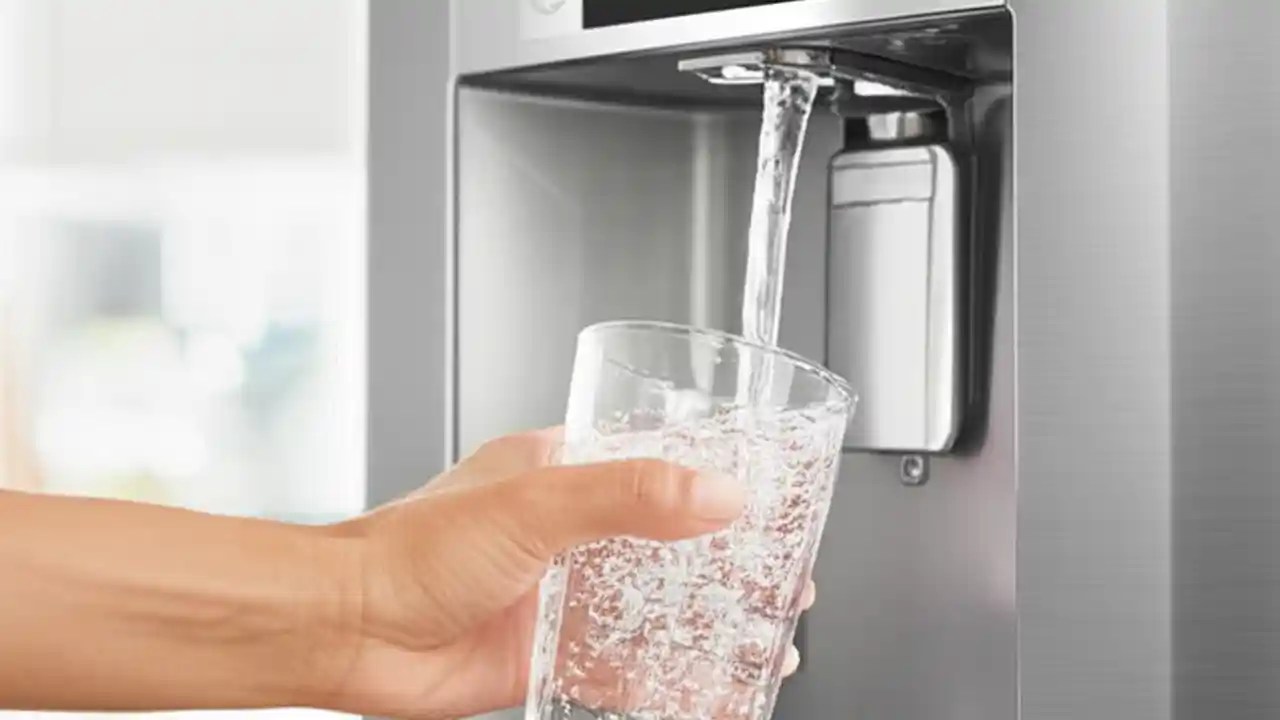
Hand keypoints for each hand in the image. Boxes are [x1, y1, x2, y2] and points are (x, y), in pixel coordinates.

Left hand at [312, 428, 815, 719]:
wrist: (348, 632)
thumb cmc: (411, 552)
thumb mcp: (535, 505)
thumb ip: (629, 497)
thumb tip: (717, 495)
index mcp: (557, 470)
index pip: (654, 461)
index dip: (714, 478)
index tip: (767, 494)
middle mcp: (562, 531)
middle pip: (664, 540)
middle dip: (726, 561)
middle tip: (783, 576)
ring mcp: (556, 594)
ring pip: (651, 606)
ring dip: (705, 620)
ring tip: (764, 635)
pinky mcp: (545, 652)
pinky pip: (619, 666)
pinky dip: (665, 678)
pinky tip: (706, 689)